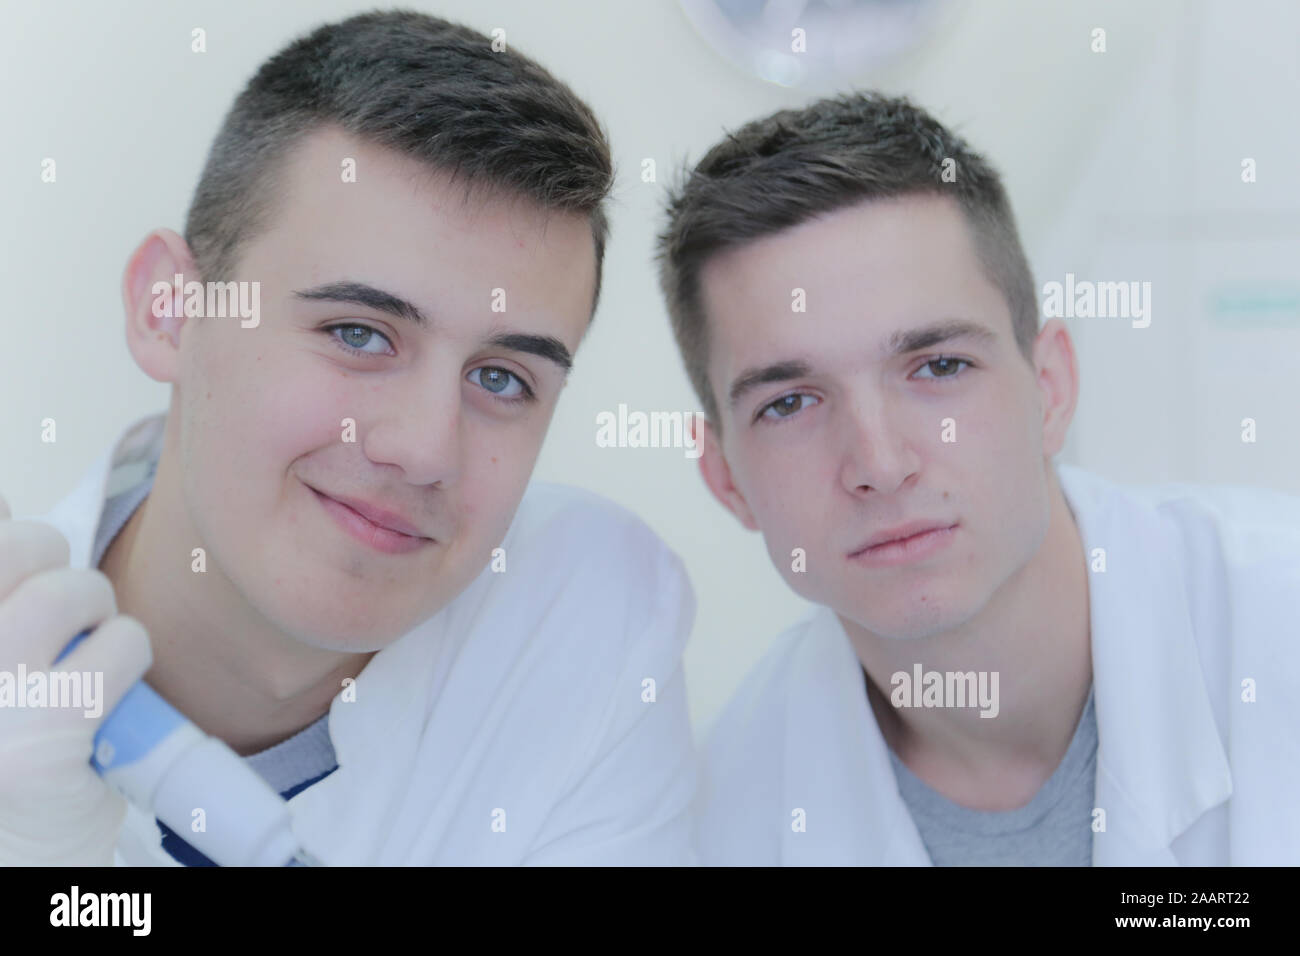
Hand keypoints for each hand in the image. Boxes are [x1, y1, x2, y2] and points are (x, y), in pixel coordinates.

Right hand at [0, 492, 151, 864]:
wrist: (22, 854)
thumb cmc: (6, 746)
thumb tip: (7, 508)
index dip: (13, 537)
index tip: (26, 573)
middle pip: (20, 546)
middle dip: (57, 566)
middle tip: (63, 615)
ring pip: (73, 591)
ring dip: (100, 615)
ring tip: (88, 657)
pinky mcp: (40, 738)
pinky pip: (121, 644)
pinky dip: (130, 657)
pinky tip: (109, 698)